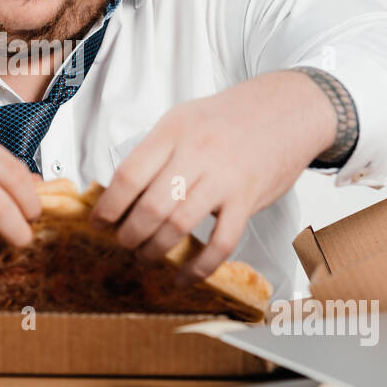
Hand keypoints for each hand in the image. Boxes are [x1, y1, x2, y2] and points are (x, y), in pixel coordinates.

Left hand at [89, 70, 337, 278]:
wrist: (287, 109)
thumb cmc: (230, 117)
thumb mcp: (184, 119)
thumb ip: (155, 152)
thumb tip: (120, 191)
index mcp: (173, 132)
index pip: (129, 175)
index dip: (109, 206)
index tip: (99, 223)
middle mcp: (196, 153)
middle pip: (150, 205)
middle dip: (129, 234)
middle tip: (123, 243)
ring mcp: (224, 178)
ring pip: (179, 225)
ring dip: (156, 249)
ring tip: (146, 256)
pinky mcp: (248, 199)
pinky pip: (220, 243)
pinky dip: (198, 267)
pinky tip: (183, 277)